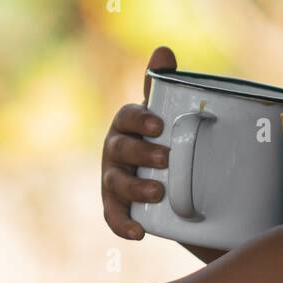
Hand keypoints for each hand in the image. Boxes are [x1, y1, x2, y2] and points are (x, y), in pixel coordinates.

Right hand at [101, 46, 174, 240]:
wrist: (170, 174)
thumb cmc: (165, 135)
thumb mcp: (168, 110)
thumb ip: (164, 83)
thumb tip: (162, 49)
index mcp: (127, 123)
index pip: (127, 116)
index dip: (140, 119)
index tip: (159, 124)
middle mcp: (114, 149)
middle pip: (120, 150)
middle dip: (141, 153)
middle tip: (167, 158)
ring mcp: (112, 178)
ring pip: (115, 183)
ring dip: (134, 188)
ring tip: (159, 192)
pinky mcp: (115, 205)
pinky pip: (112, 216)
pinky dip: (122, 225)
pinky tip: (138, 233)